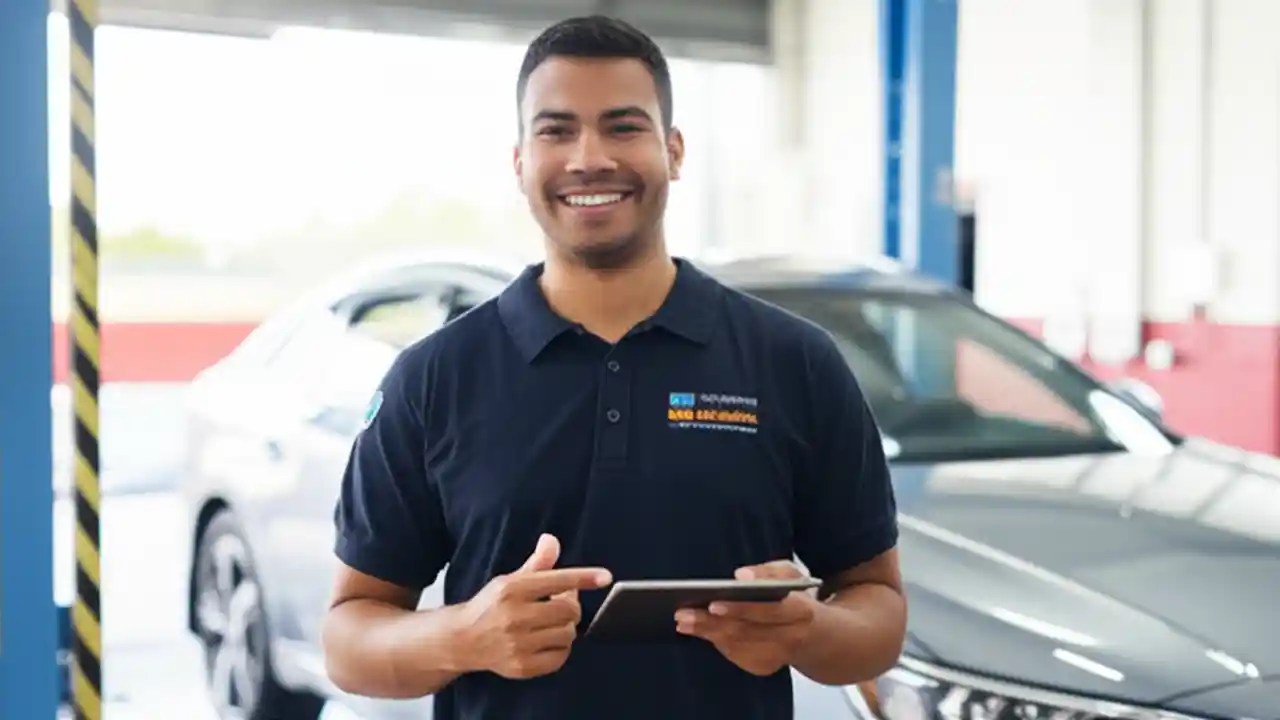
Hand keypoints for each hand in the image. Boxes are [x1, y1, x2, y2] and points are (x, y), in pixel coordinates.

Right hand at [458, 534, 610, 679]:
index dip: (584, 578)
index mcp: (512, 589)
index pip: (557, 580)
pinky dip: (561, 649)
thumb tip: (552, 540)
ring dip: (566, 627)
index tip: (606, 577)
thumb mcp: (510, 580)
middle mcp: (514, 616)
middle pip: (569, 610)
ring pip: (567, 634)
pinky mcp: (521, 666)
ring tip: (552, 623)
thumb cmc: (490, 606)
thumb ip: (536, 563)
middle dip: (571, 606)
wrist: (461, 640)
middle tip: (561, 604)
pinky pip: (560, 657)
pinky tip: (548, 641)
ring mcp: (517, 644)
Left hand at [675, 560, 817, 676]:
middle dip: (711, 623)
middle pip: (746, 632)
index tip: (712, 603)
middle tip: (682, 613)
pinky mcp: (763, 667)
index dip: (740, 609)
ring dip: (707, 633)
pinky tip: (697, 629)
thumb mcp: (791, 575)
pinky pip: (734, 654)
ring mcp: (776, 657)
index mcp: (801, 612)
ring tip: (682, 620)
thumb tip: (741, 576)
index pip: (768, 611)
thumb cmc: (795, 598)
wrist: (818, 635)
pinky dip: (715, 641)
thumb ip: (769, 571)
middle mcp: (791, 638)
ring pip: (736, 646)